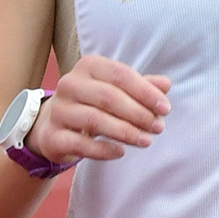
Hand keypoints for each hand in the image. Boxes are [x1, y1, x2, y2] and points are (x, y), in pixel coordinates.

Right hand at [26, 55, 170, 163]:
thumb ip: (141, 86)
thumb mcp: (116, 91)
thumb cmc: (93, 103)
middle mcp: (70, 84)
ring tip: (146, 141)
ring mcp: (58, 110)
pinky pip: (79, 143)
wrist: (55, 125)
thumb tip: (166, 85)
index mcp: (88, 66)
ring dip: (125, 131)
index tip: (165, 109)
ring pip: (94, 119)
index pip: (121, 75)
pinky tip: (121, 152)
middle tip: (158, 127)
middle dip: (138, 113)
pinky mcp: (52, 135)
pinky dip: (103, 149)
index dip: (145, 92)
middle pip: (108, 97)